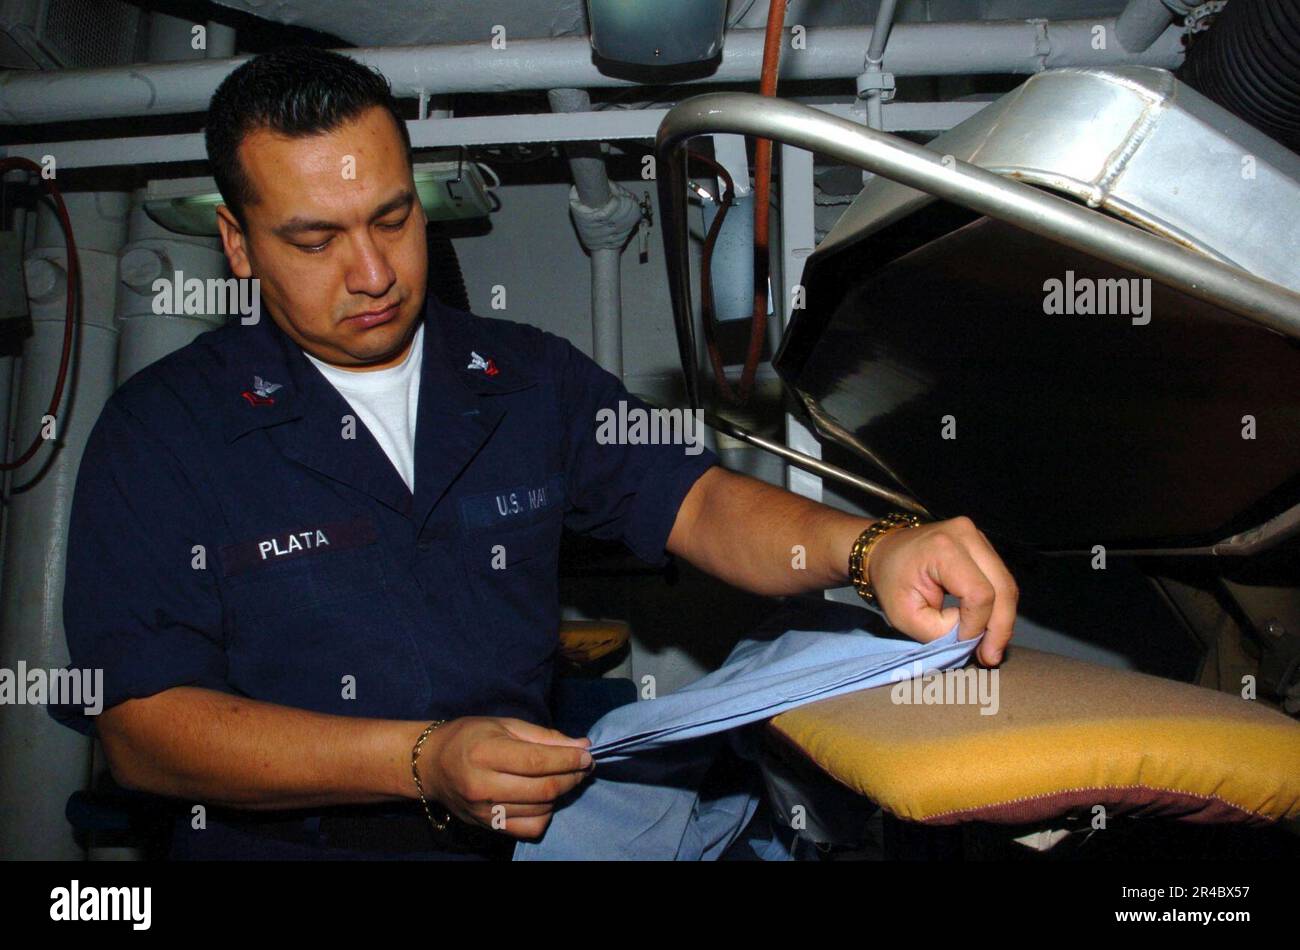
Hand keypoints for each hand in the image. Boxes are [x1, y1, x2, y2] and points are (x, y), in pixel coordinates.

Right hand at [418, 716, 592, 839]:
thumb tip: (582, 746)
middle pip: (543, 788)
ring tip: (564, 777)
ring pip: (541, 809)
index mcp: (486, 752)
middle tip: (583, 766)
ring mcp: (485, 811)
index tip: (588, 755)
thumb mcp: (505, 724)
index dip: (569, 759)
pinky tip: (543, 798)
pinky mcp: (488, 826)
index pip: (538, 761)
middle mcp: (484, 785)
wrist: (432, 765)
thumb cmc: (470, 737)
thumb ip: (544, 736)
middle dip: (572, 776)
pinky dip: (545, 814)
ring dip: (562, 793)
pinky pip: (530, 828)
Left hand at [866, 515, 1016, 665]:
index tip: (961, 643)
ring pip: (1007, 586)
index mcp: (943, 547)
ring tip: (990, 648)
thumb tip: (973, 634)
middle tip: (991, 658)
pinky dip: (999, 607)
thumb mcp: (905, 616)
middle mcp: (967, 535)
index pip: (979, 593)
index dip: (976, 625)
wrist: (885, 551)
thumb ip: (940, 631)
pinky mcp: (984, 546)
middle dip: (1000, 628)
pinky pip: (1001, 581)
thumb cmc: (891, 582)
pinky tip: (989, 628)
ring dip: (1002, 620)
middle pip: (1003, 587)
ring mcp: (978, 537)